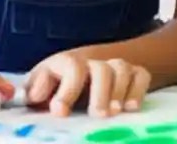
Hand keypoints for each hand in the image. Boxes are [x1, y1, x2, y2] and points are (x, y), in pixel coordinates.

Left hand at [25, 52, 149, 117]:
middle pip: (102, 69)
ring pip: (122, 69)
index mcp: (65, 63)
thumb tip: (36, 95)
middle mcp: (92, 62)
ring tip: (115, 113)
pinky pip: (141, 75)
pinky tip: (132, 108)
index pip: (72, 67)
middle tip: (99, 115)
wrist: (76, 77)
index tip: (60, 112)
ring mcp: (113, 67)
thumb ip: (34, 92)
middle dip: (101, 93)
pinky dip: (138, 90)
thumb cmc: (52, 90)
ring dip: (120, 91)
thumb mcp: (37, 91)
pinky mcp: (132, 74)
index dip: (67, 89)